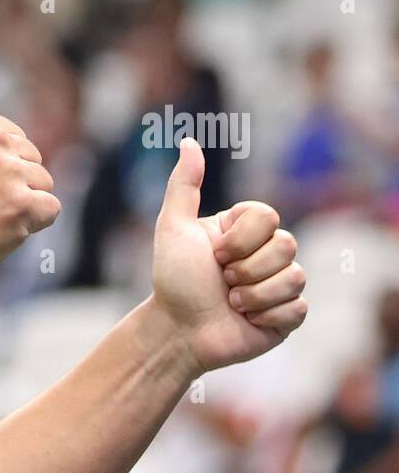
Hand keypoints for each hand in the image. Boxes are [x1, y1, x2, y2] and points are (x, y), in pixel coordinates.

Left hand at [151, 137, 307, 372]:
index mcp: (245, 229)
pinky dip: (266, 317)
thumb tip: (189, 141)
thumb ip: (183, 185)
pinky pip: (298, 308)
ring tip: (231, 304)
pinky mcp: (288, 315)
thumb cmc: (173, 280)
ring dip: (253, 296)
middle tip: (221, 282)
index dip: (241, 239)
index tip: (214, 255)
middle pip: (287, 244)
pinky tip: (247, 321)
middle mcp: (267, 252)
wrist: (177, 331)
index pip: (268, 215)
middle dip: (245, 269)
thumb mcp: (173, 229)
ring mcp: (280, 284)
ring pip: (295, 277)